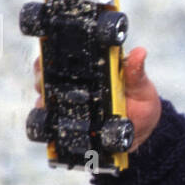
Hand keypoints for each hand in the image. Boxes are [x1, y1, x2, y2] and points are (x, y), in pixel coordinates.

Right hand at [33, 45, 161, 149]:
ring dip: (44, 100)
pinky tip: (54, 124)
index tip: (52, 56)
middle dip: (42, 76)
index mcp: (93, 68)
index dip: (55, 53)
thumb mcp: (141, 87)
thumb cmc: (142, 102)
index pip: (67, 55)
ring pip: (46, 98)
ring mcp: (72, 102)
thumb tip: (139, 52)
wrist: (141, 131)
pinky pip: (53, 122)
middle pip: (48, 74)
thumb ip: (136, 73)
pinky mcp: (70, 122)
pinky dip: (50, 124)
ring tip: (47, 103)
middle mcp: (76, 83)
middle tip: (45, 81)